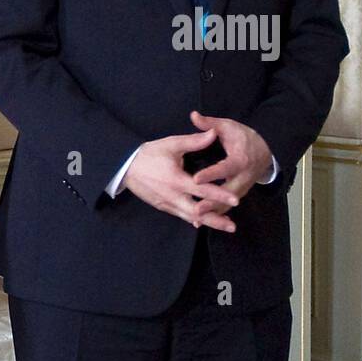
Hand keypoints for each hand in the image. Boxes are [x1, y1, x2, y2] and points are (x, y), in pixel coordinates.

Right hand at [123, 129, 240, 231]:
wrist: (126, 166)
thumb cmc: (149, 153)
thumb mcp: (171, 144)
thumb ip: (194, 141)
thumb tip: (214, 133)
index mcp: (177, 180)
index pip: (203, 190)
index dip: (220, 195)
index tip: (235, 200)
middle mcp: (173, 196)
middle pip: (198, 212)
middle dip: (216, 220)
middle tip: (233, 227)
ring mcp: (167, 204)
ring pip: (190, 217)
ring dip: (208, 222)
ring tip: (225, 226)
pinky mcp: (163, 206)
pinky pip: (181, 215)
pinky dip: (195, 219)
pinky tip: (205, 221)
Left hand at [186, 111, 272, 223]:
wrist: (265, 150)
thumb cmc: (243, 137)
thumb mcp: (228, 126)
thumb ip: (210, 124)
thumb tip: (194, 115)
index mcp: (240, 159)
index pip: (224, 168)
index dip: (210, 174)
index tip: (196, 179)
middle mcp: (243, 177)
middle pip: (227, 193)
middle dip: (212, 202)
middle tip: (196, 208)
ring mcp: (242, 187)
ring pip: (227, 203)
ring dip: (213, 212)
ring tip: (196, 218)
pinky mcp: (239, 193)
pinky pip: (227, 206)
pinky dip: (215, 214)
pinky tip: (200, 221)